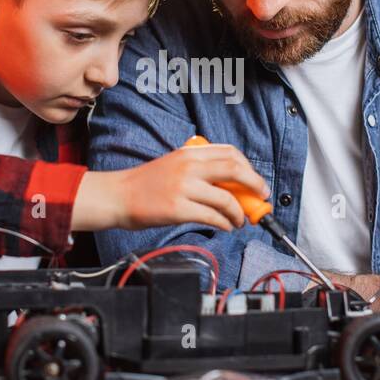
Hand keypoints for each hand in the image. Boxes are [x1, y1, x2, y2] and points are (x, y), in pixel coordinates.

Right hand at [73, 143, 269, 232]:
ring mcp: (182, 187)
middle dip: (255, 185)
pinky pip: (212, 217)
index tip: (256, 182)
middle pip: (234, 170)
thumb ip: (200, 168)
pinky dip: (224, 223)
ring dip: (239, 213)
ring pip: (226, 198)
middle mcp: (188, 166)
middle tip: (261, 199)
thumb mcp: (174, 164)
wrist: (118, 196)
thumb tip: (233, 184)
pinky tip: (225, 226)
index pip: (230, 153)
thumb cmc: (146, 184)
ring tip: (239, 220)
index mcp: (189, 153)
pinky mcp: (177, 209)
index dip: (249, 168)